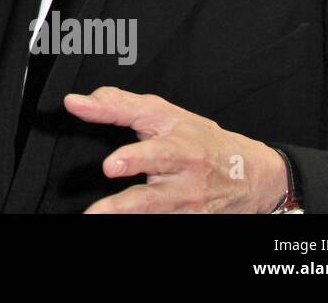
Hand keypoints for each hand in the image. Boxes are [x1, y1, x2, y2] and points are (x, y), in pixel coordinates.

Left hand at [66, 86, 288, 212]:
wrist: (252, 176)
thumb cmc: (200, 139)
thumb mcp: (163, 114)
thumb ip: (117, 106)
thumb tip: (75, 103)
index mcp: (180, 149)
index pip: (155, 151)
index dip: (133, 158)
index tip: (110, 166)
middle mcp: (184, 181)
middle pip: (155, 196)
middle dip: (128, 202)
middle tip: (107, 191)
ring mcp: (187, 206)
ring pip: (154, 215)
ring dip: (124, 215)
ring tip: (95, 217)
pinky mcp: (189, 221)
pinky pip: (163, 223)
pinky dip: (142, 222)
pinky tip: (114, 223)